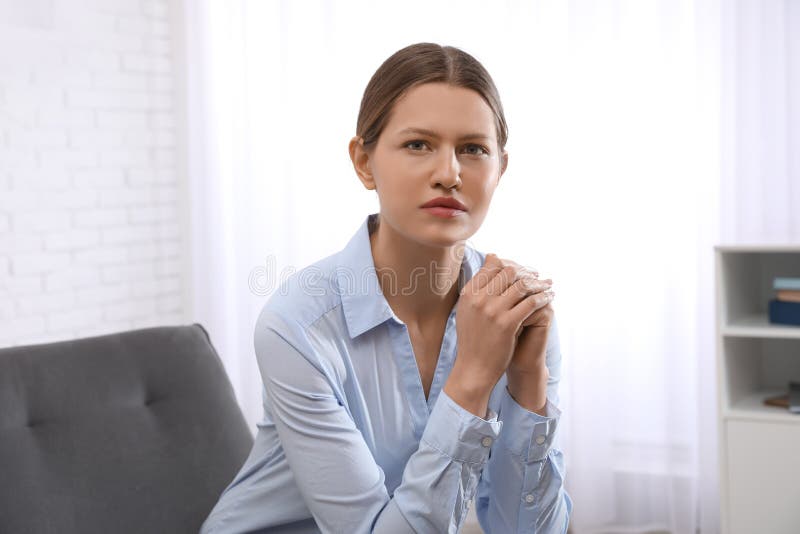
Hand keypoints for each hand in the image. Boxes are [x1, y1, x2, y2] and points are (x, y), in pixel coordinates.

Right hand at [444, 253, 552, 415]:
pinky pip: (531, 302)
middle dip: (526, 271)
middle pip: (508, 271)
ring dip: (538, 282)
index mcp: (468, 293)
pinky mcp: (507, 324)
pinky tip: (549, 297)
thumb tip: (492, 262)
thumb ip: (477, 290)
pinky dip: (543, 297)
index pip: (492, 264)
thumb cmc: (473, 340)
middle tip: (536, 275)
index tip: (521, 269)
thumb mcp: (467, 311)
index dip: (510, 263)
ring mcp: (493, 311)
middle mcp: (479, 298)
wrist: (474, 368)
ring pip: (522, 284)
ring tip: (547, 284)